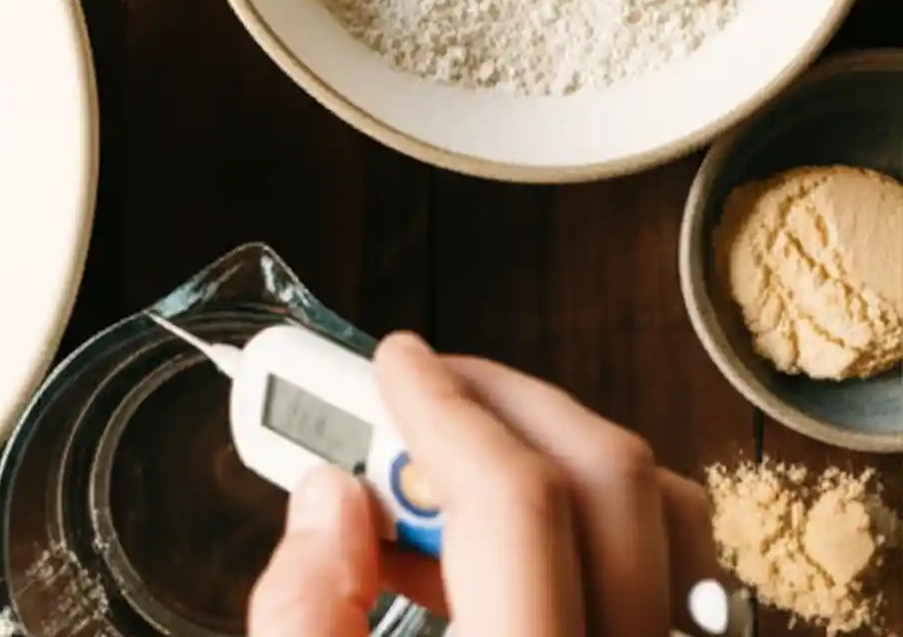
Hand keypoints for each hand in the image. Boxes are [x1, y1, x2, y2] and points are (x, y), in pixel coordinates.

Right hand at [248, 333, 718, 636]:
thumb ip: (305, 618)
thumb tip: (329, 501)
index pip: (517, 500)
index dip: (443, 407)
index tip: (393, 362)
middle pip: (610, 476)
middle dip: (502, 401)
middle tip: (421, 387)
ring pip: (662, 509)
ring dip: (551, 450)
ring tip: (453, 462)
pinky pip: (669, 561)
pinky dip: (588, 514)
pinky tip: (499, 545)